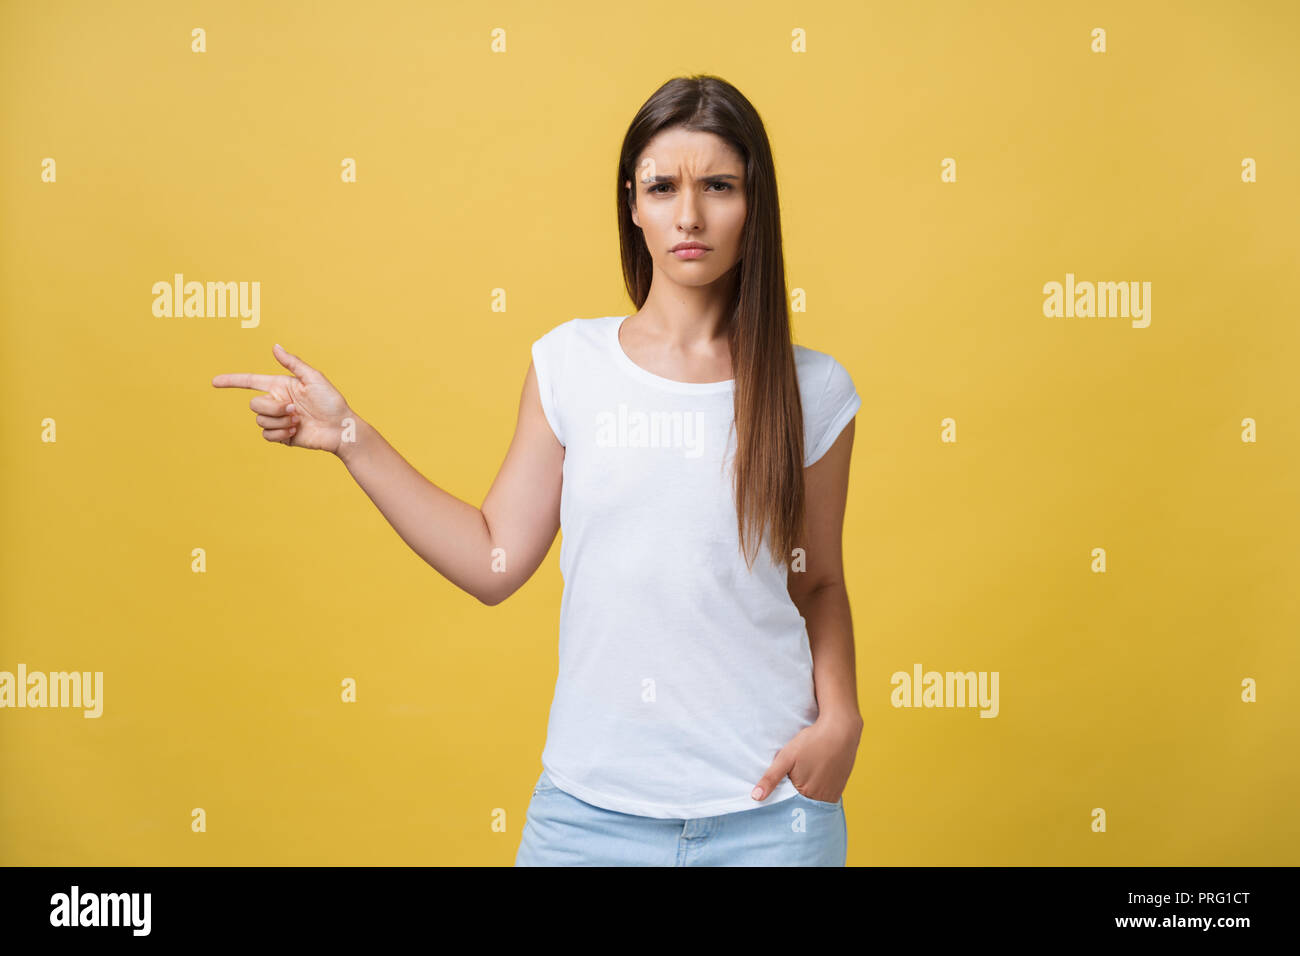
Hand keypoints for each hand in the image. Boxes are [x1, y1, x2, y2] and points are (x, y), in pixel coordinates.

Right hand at [212, 344, 353, 454]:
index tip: (214, 381)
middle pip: (255, 404)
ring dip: (280, 421)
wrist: (339, 428)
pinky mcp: (281, 435)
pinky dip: (280, 434)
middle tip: (295, 411)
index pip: (251, 381)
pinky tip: (295, 432)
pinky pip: (266, 435)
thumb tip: (275, 346)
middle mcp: (277, 402)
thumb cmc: (331, 402)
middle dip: (274, 408)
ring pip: (260, 420)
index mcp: (281, 386)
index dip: (232, 381)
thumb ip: (292, 363)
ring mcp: (278, 419)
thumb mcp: (313, 378)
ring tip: (298, 422)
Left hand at [751, 713, 861, 803]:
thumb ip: (771, 778)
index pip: (790, 808)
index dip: (782, 803)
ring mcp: (834, 794)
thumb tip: (755, 797)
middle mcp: (823, 799)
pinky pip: (826, 797)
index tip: (775, 800)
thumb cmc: (812, 742)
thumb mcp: (786, 757)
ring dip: (807, 798)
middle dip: (794, 803)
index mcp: (807, 795)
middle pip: (803, 807)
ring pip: (815, 803)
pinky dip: (818, 793)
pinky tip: (814, 779)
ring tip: (802, 782)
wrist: (841, 729)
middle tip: (790, 786)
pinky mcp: (840, 787)